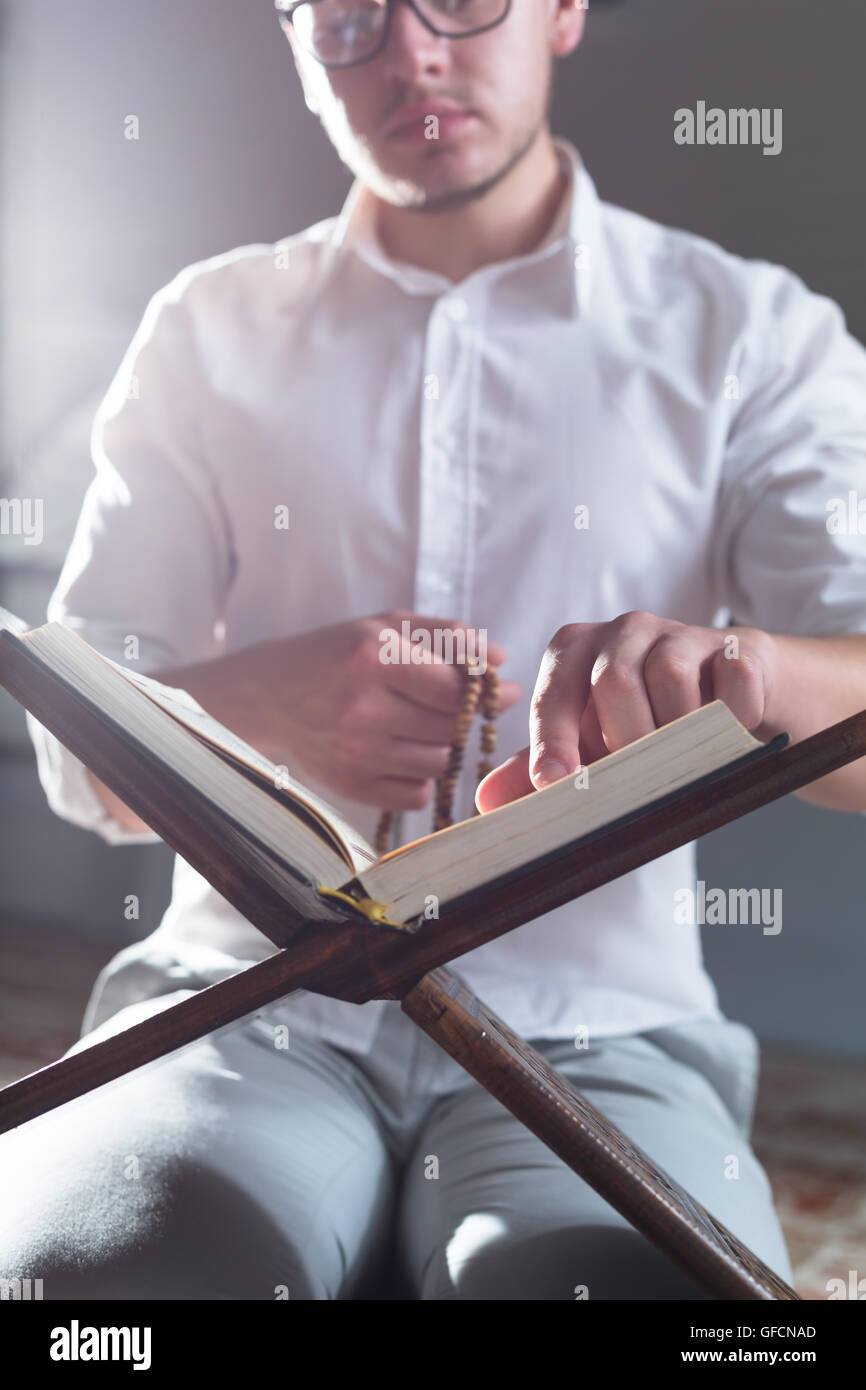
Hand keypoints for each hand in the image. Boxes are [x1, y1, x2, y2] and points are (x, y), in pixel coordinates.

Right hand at [155, 610, 521, 811]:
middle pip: (449, 728)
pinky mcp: (349, 785)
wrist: (272, 693)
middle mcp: (362, 708)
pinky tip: (405, 754)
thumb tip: (500, 659)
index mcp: (373, 658)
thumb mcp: (387, 626)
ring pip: (438, 764)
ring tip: (428, 729)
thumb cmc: (340, 653)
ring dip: (444, 748)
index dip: (485, 692)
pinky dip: (421, 777)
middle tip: (464, 711)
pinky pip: (415, 794)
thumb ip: (447, 635)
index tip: (499, 692)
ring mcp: (354, 751)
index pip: (453, 688)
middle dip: (466, 720)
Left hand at [475, 610, 775, 811]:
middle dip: (624, 740)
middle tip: (638, 777)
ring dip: (679, 731)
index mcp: (576, 652)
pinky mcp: (737, 644)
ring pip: (671, 678)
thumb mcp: (591, 748)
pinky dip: (730, 716)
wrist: (734, 700)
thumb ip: (539, 772)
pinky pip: (730, 679)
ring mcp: (681, 633)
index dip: (552, 739)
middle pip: (613, 679)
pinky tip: (728, 732)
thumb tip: (487, 802)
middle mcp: (624, 631)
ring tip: (685, 756)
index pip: (554, 692)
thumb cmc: (647, 724)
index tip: (555, 782)